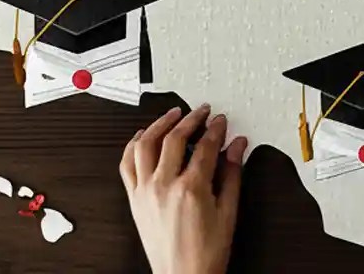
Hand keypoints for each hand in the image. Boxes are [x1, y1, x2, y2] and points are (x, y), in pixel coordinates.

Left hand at [120, 104, 247, 273]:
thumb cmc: (206, 252)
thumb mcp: (229, 211)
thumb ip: (232, 174)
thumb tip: (237, 146)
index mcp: (191, 189)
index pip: (205, 146)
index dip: (215, 129)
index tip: (221, 122)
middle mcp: (164, 186)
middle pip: (175, 138)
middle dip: (191, 119)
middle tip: (201, 111)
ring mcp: (146, 191)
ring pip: (146, 144)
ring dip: (160, 124)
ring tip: (173, 115)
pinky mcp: (134, 199)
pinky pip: (127, 164)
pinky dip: (133, 145)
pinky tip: (143, 136)